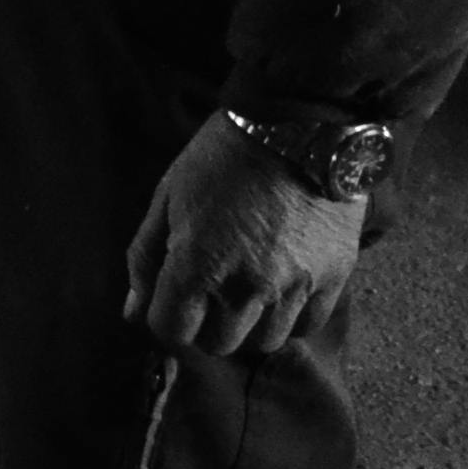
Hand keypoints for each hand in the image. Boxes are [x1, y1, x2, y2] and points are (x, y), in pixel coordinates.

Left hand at [122, 116, 362, 357]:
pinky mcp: (333, 277)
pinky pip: (308, 324)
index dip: (165, 320)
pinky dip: (290, 318)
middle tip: (207, 294)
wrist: (299, 126)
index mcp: (198, 266)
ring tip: (245, 293)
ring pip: (264, 341)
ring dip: (247, 325)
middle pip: (218, 342)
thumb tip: (134, 311)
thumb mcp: (167, 198)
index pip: (172, 331)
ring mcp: (294, 286)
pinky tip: (279, 292)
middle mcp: (247, 287)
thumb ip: (146, 259)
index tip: (171, 302)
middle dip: (204, 325)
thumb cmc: (222, 158)